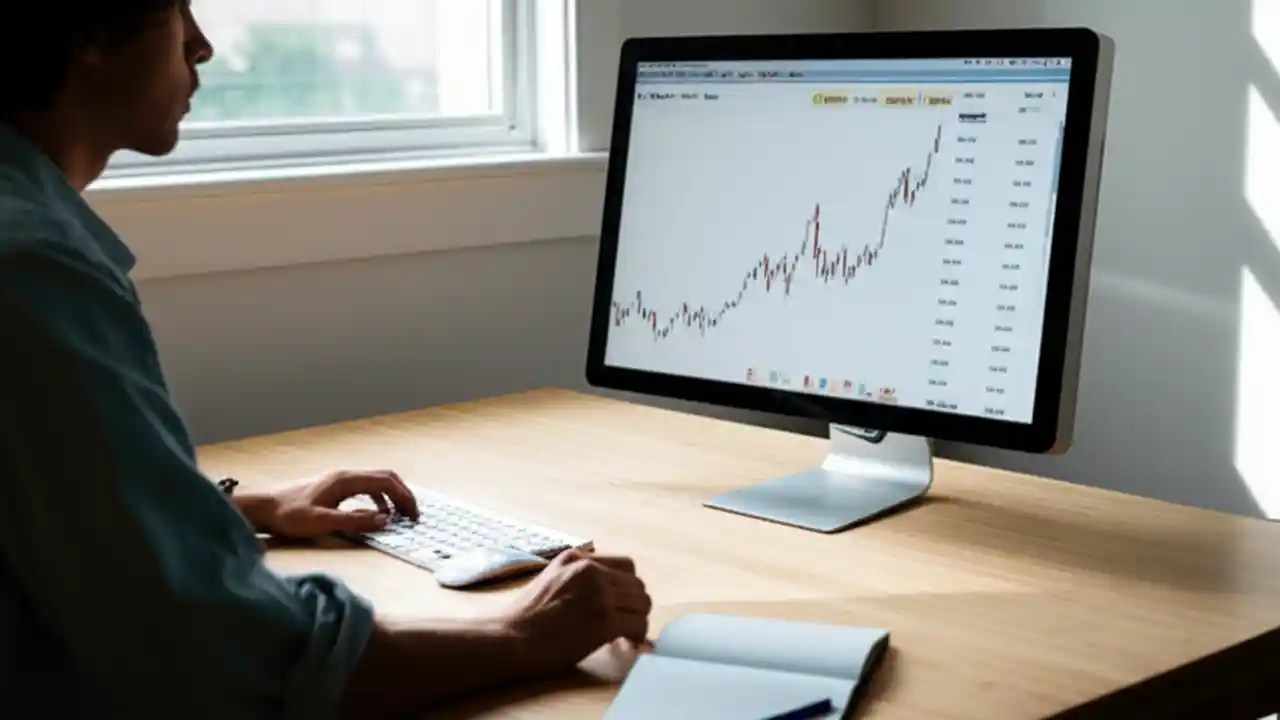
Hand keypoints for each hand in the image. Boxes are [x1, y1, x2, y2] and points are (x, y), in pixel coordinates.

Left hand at [257, 469, 419, 539]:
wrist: (265, 508)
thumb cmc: (289, 516)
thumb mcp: (322, 522)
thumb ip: (355, 520)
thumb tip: (385, 520)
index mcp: (346, 480)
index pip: (386, 481)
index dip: (404, 497)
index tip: (414, 516)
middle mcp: (346, 475)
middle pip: (386, 477)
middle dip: (404, 495)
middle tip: (413, 516)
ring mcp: (340, 480)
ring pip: (377, 481)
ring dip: (393, 497)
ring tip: (400, 517)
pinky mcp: (336, 487)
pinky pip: (366, 488)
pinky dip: (379, 499)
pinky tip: (377, 514)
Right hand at [500, 550, 651, 676]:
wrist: (511, 639)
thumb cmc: (524, 617)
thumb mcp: (550, 579)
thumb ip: (577, 578)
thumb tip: (607, 594)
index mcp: (576, 558)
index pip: (625, 566)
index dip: (626, 588)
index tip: (618, 604)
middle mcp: (591, 570)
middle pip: (637, 585)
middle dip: (633, 605)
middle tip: (622, 623)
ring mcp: (599, 594)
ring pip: (642, 603)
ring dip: (637, 620)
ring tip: (623, 635)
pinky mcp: (604, 620)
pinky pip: (638, 625)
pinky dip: (636, 637)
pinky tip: (622, 644)